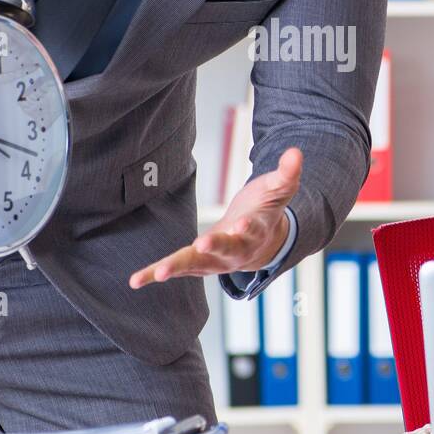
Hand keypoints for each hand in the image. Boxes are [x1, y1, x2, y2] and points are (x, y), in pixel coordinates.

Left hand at [128, 148, 302, 288]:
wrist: (259, 241)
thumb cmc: (265, 210)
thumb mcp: (277, 189)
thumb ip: (286, 174)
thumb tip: (297, 152)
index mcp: (256, 231)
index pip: (253, 229)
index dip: (247, 227)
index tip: (241, 224)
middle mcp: (237, 250)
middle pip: (226, 250)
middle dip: (214, 248)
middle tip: (202, 245)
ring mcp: (216, 260)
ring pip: (198, 265)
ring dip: (178, 267)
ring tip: (158, 274)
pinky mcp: (198, 262)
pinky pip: (177, 268)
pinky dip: (156, 273)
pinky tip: (136, 280)